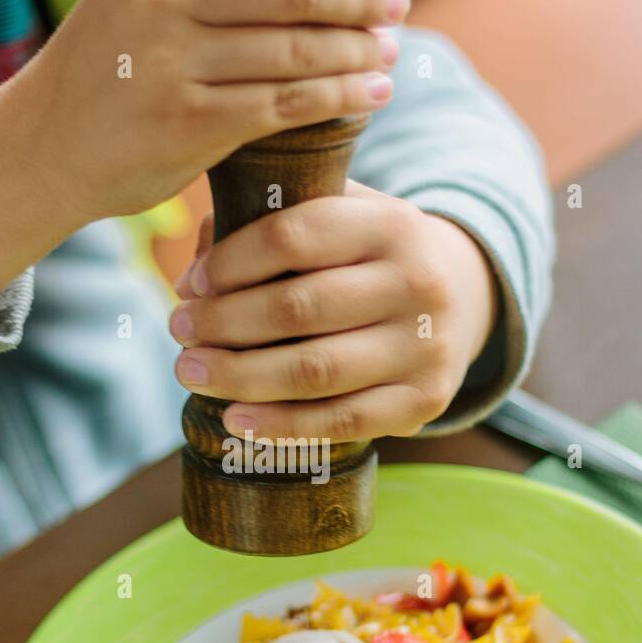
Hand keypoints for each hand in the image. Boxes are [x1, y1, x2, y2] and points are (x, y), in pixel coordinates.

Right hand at [23, 0, 408, 221]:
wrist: (42, 147)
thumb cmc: (111, 69)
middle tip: (396, 4)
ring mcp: (174, 60)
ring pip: (298, 48)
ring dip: (358, 50)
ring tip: (388, 52)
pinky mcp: (190, 122)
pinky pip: (288, 103)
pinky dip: (341, 97)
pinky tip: (372, 94)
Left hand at [169, 181, 499, 440]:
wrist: (463, 297)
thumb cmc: (371, 255)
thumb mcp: (341, 217)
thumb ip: (274, 224)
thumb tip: (196, 273)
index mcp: (391, 222)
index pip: (293, 237)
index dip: (231, 262)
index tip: (191, 283)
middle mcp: (418, 283)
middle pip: (297, 309)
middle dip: (223, 323)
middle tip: (178, 330)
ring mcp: (426, 347)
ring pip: (314, 369)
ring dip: (239, 375)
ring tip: (191, 372)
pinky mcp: (424, 401)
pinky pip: (341, 420)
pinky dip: (282, 425)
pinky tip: (235, 420)